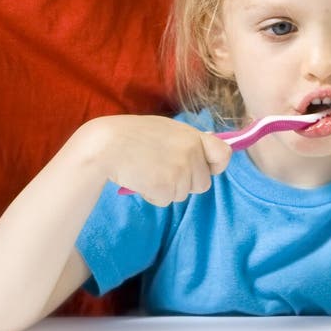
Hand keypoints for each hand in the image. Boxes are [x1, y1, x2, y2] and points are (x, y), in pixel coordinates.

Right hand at [80, 114, 231, 206]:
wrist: (106, 145)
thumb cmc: (132, 135)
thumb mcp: (165, 129)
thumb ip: (187, 142)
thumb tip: (208, 154)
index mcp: (192, 135)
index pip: (223, 154)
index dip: (216, 165)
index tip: (208, 168)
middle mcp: (191, 152)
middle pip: (202, 183)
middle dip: (185, 182)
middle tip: (162, 168)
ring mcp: (180, 171)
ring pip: (183, 194)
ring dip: (167, 188)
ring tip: (147, 170)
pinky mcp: (166, 188)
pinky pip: (166, 200)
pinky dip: (154, 195)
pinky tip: (141, 179)